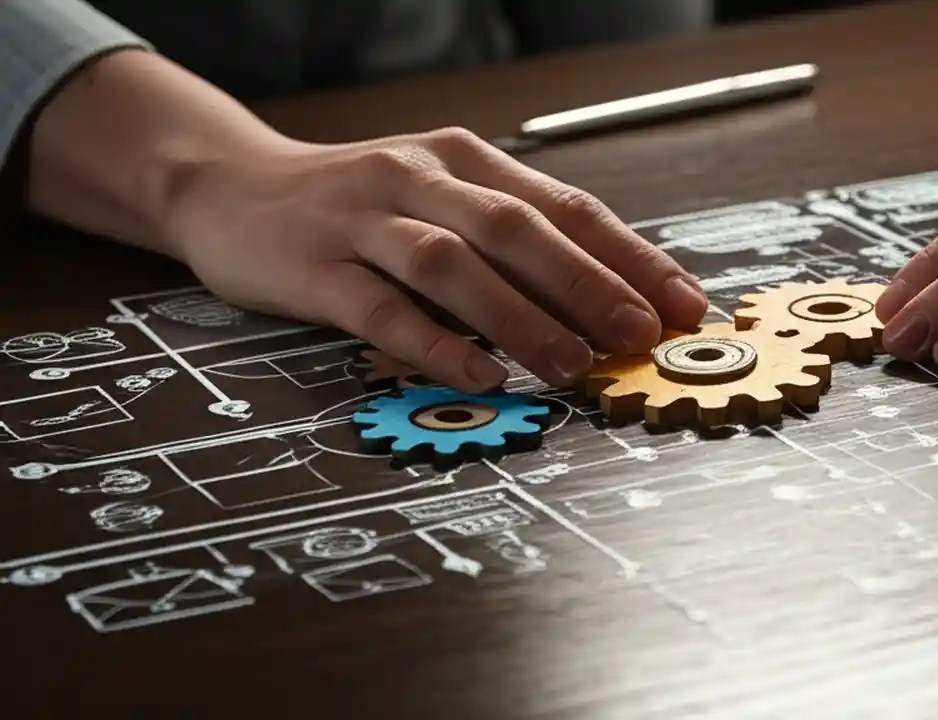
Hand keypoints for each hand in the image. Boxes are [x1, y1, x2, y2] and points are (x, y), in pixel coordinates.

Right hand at [161, 127, 707, 391]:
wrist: (231, 184)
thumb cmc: (359, 203)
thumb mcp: (441, 197)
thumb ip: (511, 240)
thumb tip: (607, 299)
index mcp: (466, 161)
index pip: (566, 207)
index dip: (629, 257)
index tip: (682, 304)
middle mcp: (420, 179)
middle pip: (517, 229)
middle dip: (588, 285)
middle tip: (639, 335)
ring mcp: (364, 220)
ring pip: (452, 265)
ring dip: (520, 317)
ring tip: (573, 364)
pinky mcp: (314, 267)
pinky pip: (381, 308)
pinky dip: (434, 343)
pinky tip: (478, 374)